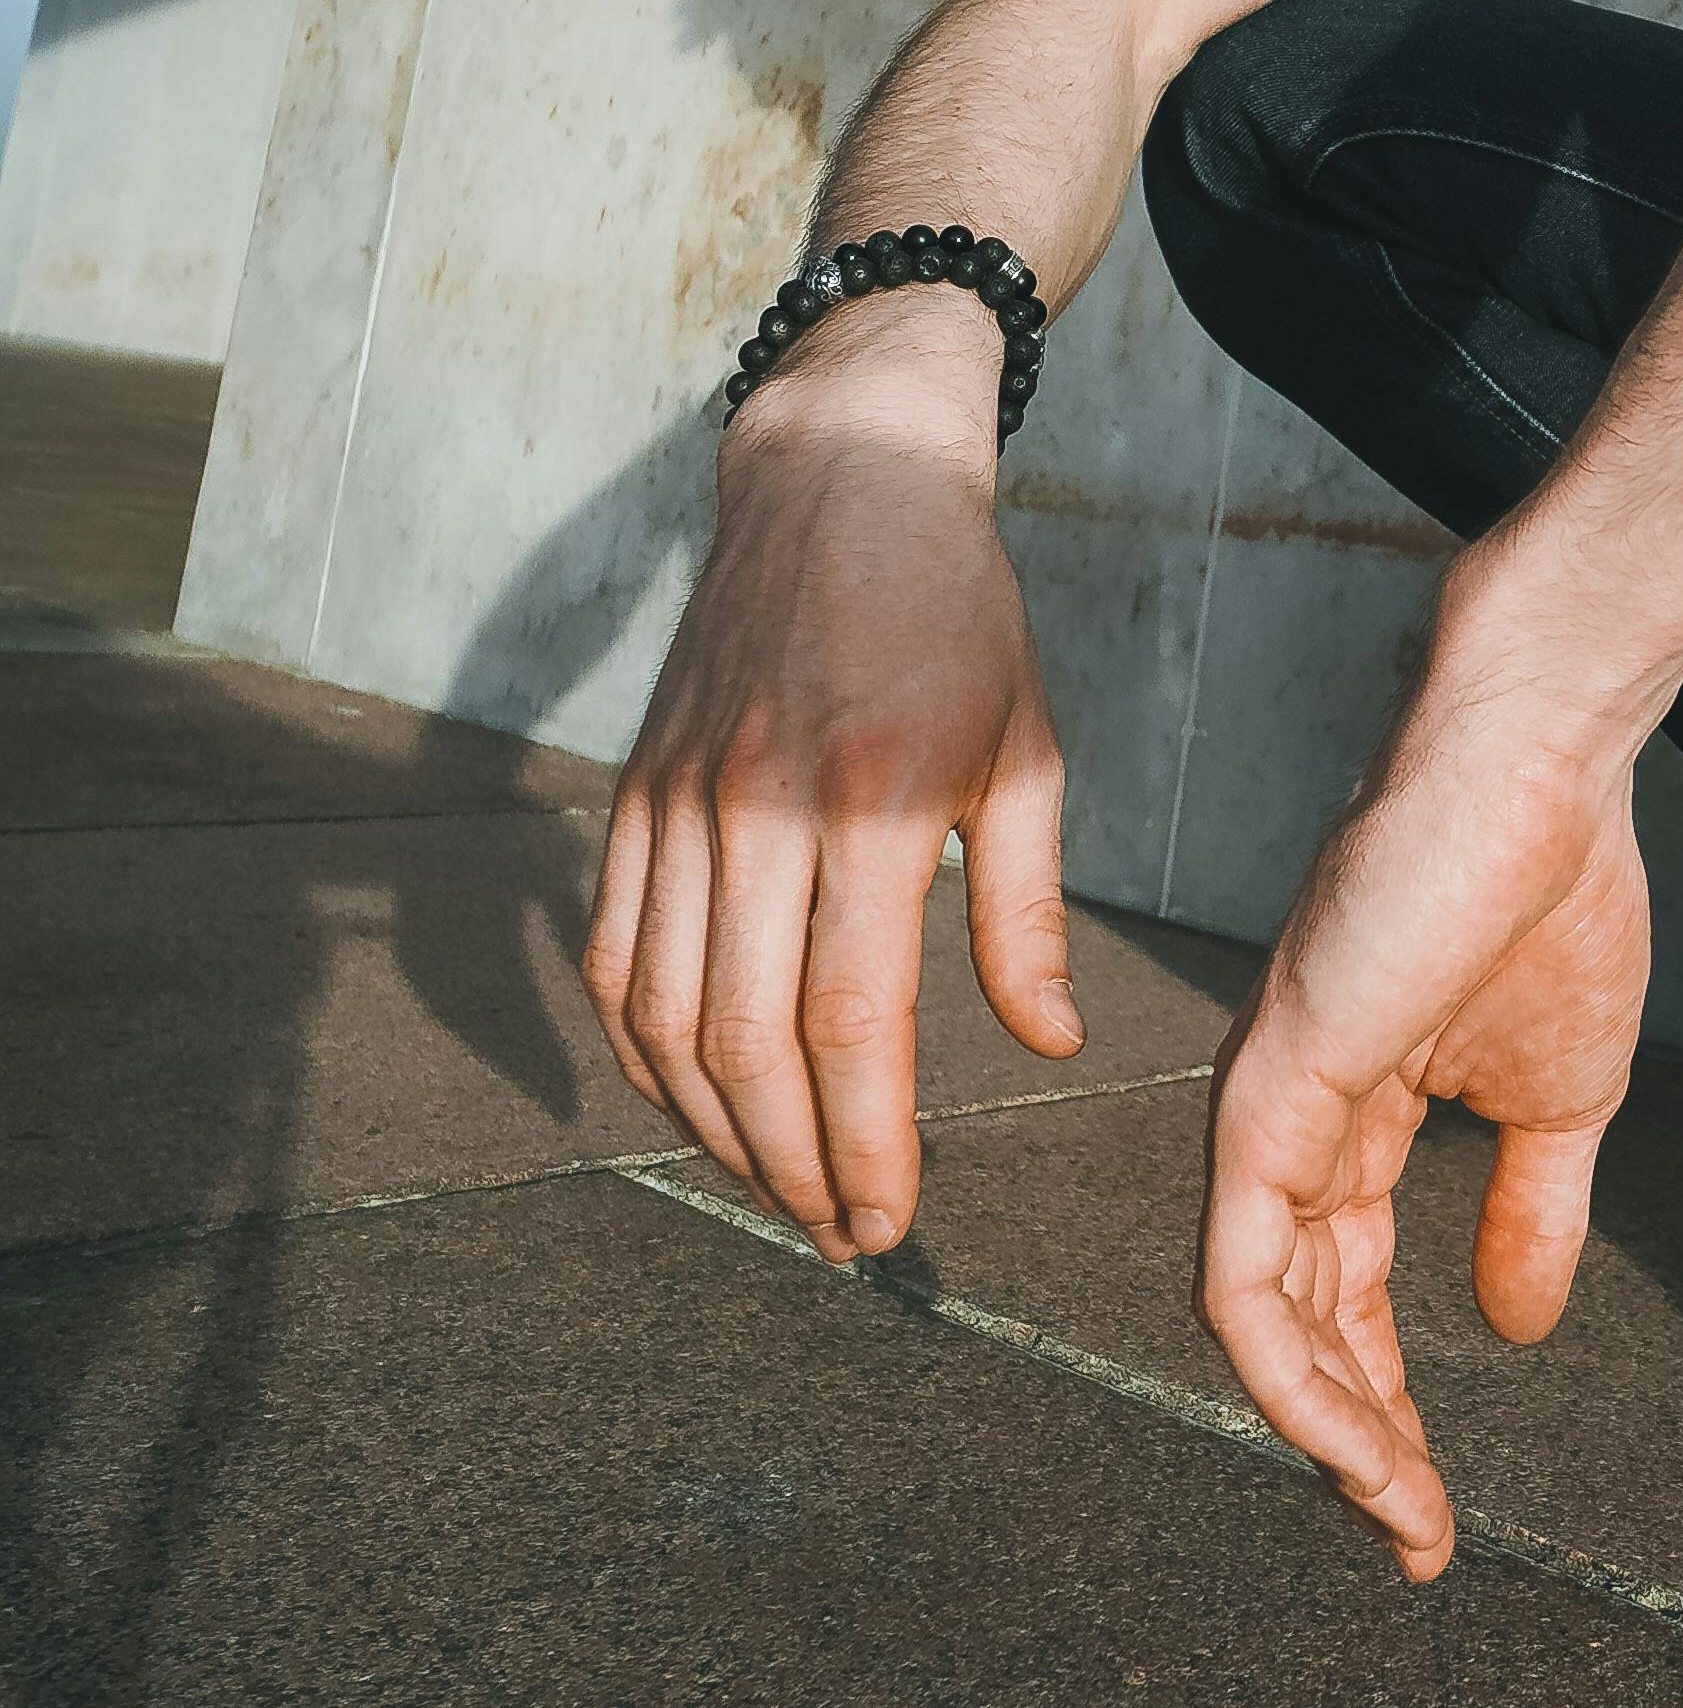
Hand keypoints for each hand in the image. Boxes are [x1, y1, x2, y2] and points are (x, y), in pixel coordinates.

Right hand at [583, 331, 1076, 1249]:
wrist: (839, 475)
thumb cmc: (959, 616)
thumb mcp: (1027, 750)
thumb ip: (1024, 912)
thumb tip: (1044, 1046)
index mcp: (873, 800)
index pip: (850, 1022)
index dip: (863, 1143)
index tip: (888, 1221)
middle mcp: (757, 806)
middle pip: (742, 1040)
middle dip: (787, 1163)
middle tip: (837, 1232)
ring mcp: (679, 798)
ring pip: (659, 1014)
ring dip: (710, 1126)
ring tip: (774, 1185)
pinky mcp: (632, 790)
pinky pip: (613, 952)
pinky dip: (640, 1048)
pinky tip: (692, 1098)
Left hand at [1197, 622, 1653, 1579]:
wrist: (1547, 771)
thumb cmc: (1559, 898)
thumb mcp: (1566, 1100)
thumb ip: (1530, 1216)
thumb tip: (1517, 1335)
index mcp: (1353, 1116)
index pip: (1343, 1292)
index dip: (1385, 1405)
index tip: (1435, 1510)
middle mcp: (1288, 1121)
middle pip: (1291, 1321)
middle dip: (1351, 1444)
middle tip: (1413, 1539)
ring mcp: (1268, 1107)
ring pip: (1254, 1315)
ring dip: (1322, 1429)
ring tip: (1394, 1509)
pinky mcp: (1269, 1092)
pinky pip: (1243, 1268)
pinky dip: (1287, 1368)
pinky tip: (1347, 1435)